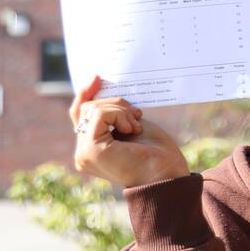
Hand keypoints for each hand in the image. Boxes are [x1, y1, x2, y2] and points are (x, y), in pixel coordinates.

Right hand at [70, 74, 190, 187]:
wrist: (169, 173)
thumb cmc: (156, 152)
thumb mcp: (131, 125)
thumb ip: (112, 113)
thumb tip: (98, 87)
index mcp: (91, 148)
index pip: (80, 115)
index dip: (86, 94)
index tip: (98, 77)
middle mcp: (83, 153)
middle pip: (87, 108)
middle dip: (115, 104)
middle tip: (137, 115)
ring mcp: (84, 153)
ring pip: (93, 109)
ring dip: (121, 110)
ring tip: (136, 126)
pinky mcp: (91, 150)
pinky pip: (99, 114)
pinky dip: (120, 115)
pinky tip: (133, 129)